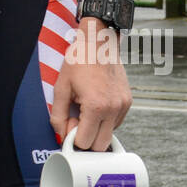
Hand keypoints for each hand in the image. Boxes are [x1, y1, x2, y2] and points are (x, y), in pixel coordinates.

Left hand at [49, 17, 131, 151]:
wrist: (99, 42)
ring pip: (110, 134)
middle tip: (76, 120)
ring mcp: (123, 105)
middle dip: (87, 138)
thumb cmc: (79, 61)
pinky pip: (116, 122)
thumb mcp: (61, 87)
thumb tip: (62, 134)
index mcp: (96, 106)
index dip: (74, 138)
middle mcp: (113, 109)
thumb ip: (58, 115)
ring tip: (86, 108)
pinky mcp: (128, 101)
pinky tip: (96, 103)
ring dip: (97, 128)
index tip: (69, 127)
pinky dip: (106, 120)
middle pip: (101, 145)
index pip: (86, 142)